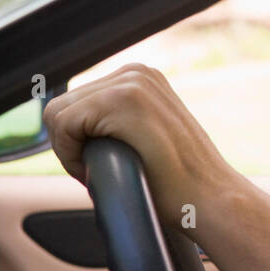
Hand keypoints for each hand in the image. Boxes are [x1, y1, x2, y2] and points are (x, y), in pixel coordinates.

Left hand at [42, 64, 240, 228]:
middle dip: (70, 144)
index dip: (76, 140)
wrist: (211, 197)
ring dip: (70, 149)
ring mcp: (132, 82)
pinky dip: (70, 153)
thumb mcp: (151, 136)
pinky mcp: (122, 100)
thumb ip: (123, 122)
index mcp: (142, 78)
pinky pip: (63, 123)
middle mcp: (136, 73)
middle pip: (63, 105)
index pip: (75, 102)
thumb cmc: (182, 181)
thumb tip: (83, 131)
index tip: (101, 163)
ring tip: (101, 171)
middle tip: (100, 172)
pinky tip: (97, 169)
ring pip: (58, 114)